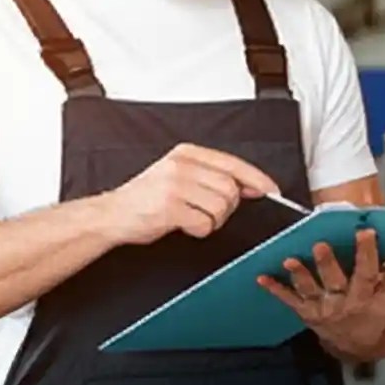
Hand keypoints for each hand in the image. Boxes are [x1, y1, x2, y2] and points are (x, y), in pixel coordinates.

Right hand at [104, 143, 280, 245]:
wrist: (112, 214)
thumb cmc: (147, 198)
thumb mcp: (177, 175)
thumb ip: (211, 175)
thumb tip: (251, 186)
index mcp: (186, 153)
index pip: (232, 163)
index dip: (257, 178)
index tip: (272, 190)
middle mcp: (182, 165)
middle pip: (230, 188)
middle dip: (226, 207)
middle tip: (206, 212)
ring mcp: (175, 185)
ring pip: (221, 206)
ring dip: (213, 220)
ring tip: (192, 218)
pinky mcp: (169, 207)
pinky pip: (204, 224)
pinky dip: (199, 231)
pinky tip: (183, 226)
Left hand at [257, 229, 384, 354]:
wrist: (354, 342)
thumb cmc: (375, 305)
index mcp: (380, 296)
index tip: (375, 231)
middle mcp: (355, 302)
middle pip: (351, 281)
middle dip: (339, 262)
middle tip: (326, 243)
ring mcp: (330, 308)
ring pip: (317, 289)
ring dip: (303, 275)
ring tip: (291, 259)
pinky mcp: (309, 312)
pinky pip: (291, 300)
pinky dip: (277, 289)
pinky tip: (263, 276)